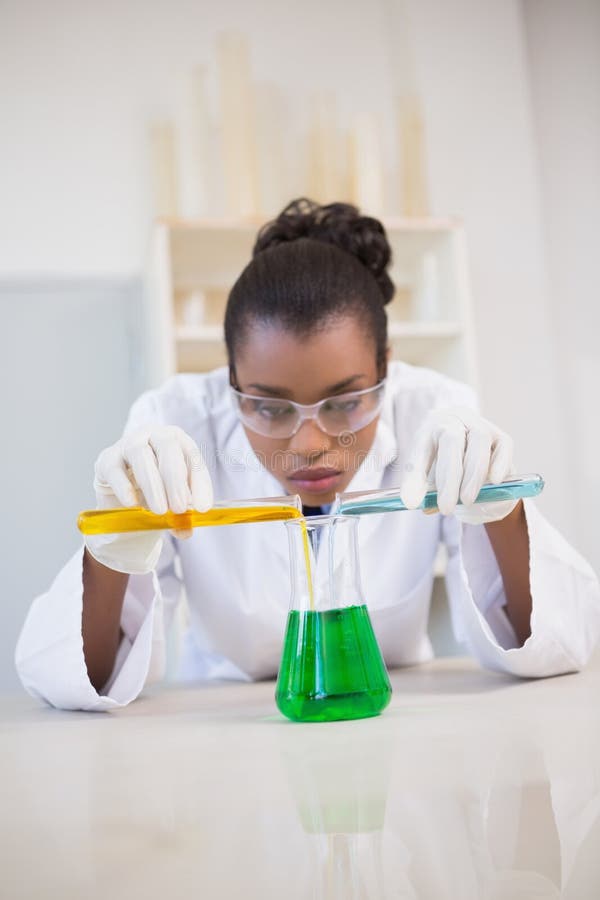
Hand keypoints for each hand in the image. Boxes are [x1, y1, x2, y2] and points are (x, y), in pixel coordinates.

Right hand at [85, 425, 212, 573]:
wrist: (124, 494)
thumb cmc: (157, 491)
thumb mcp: (173, 502)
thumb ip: (181, 516)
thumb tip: (186, 530)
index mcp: (178, 442)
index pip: (192, 457)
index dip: (199, 483)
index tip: (203, 508)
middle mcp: (154, 435)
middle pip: (167, 446)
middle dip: (175, 479)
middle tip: (179, 508)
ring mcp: (128, 444)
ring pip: (141, 454)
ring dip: (153, 484)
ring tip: (160, 511)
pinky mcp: (107, 459)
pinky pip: (115, 469)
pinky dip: (124, 486)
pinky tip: (132, 504)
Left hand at [399, 407, 516, 524]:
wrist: (470, 449)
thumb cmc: (445, 464)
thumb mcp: (431, 476)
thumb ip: (429, 491)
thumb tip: (425, 507)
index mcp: (427, 431)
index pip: (419, 450)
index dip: (415, 477)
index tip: (413, 503)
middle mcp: (452, 421)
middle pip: (451, 441)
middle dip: (449, 478)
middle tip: (446, 508)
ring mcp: (478, 424)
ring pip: (479, 441)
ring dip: (473, 474)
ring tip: (467, 500)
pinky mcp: (499, 434)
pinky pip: (503, 445)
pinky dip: (499, 463)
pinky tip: (494, 481)